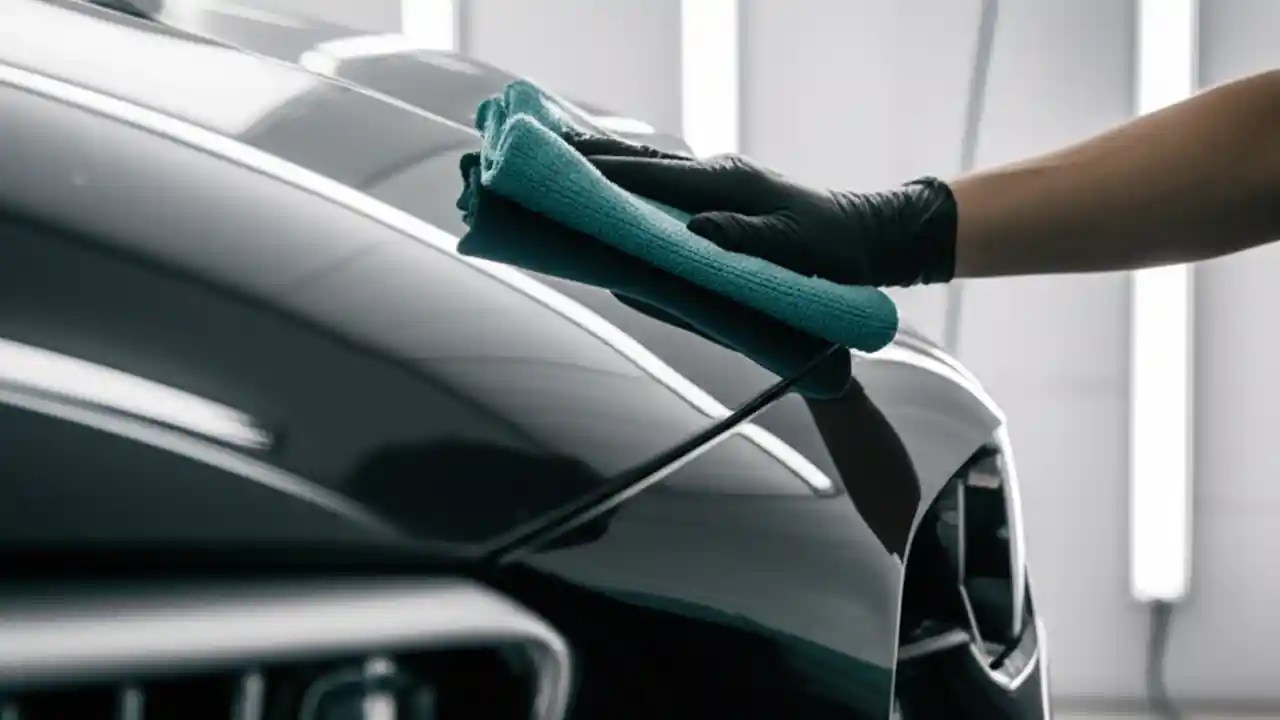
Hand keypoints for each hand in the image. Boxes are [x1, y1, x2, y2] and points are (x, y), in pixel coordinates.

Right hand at [567, 136, 957, 286]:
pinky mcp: (721, 191)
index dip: (609, 177)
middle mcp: (718, 173)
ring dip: (609, 161)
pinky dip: (633, 175)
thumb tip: (693, 232)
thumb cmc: (832, 253)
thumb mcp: (795, 251)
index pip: (657, 180)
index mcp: (730, 184)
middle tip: (543, 150)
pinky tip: (612, 175)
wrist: (864, 237)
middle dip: (594, 158)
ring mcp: (719, 179)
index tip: (564, 170)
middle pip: (644, 163)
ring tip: (562, 154)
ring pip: (652, 166)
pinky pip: (666, 180)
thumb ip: (745, 240)